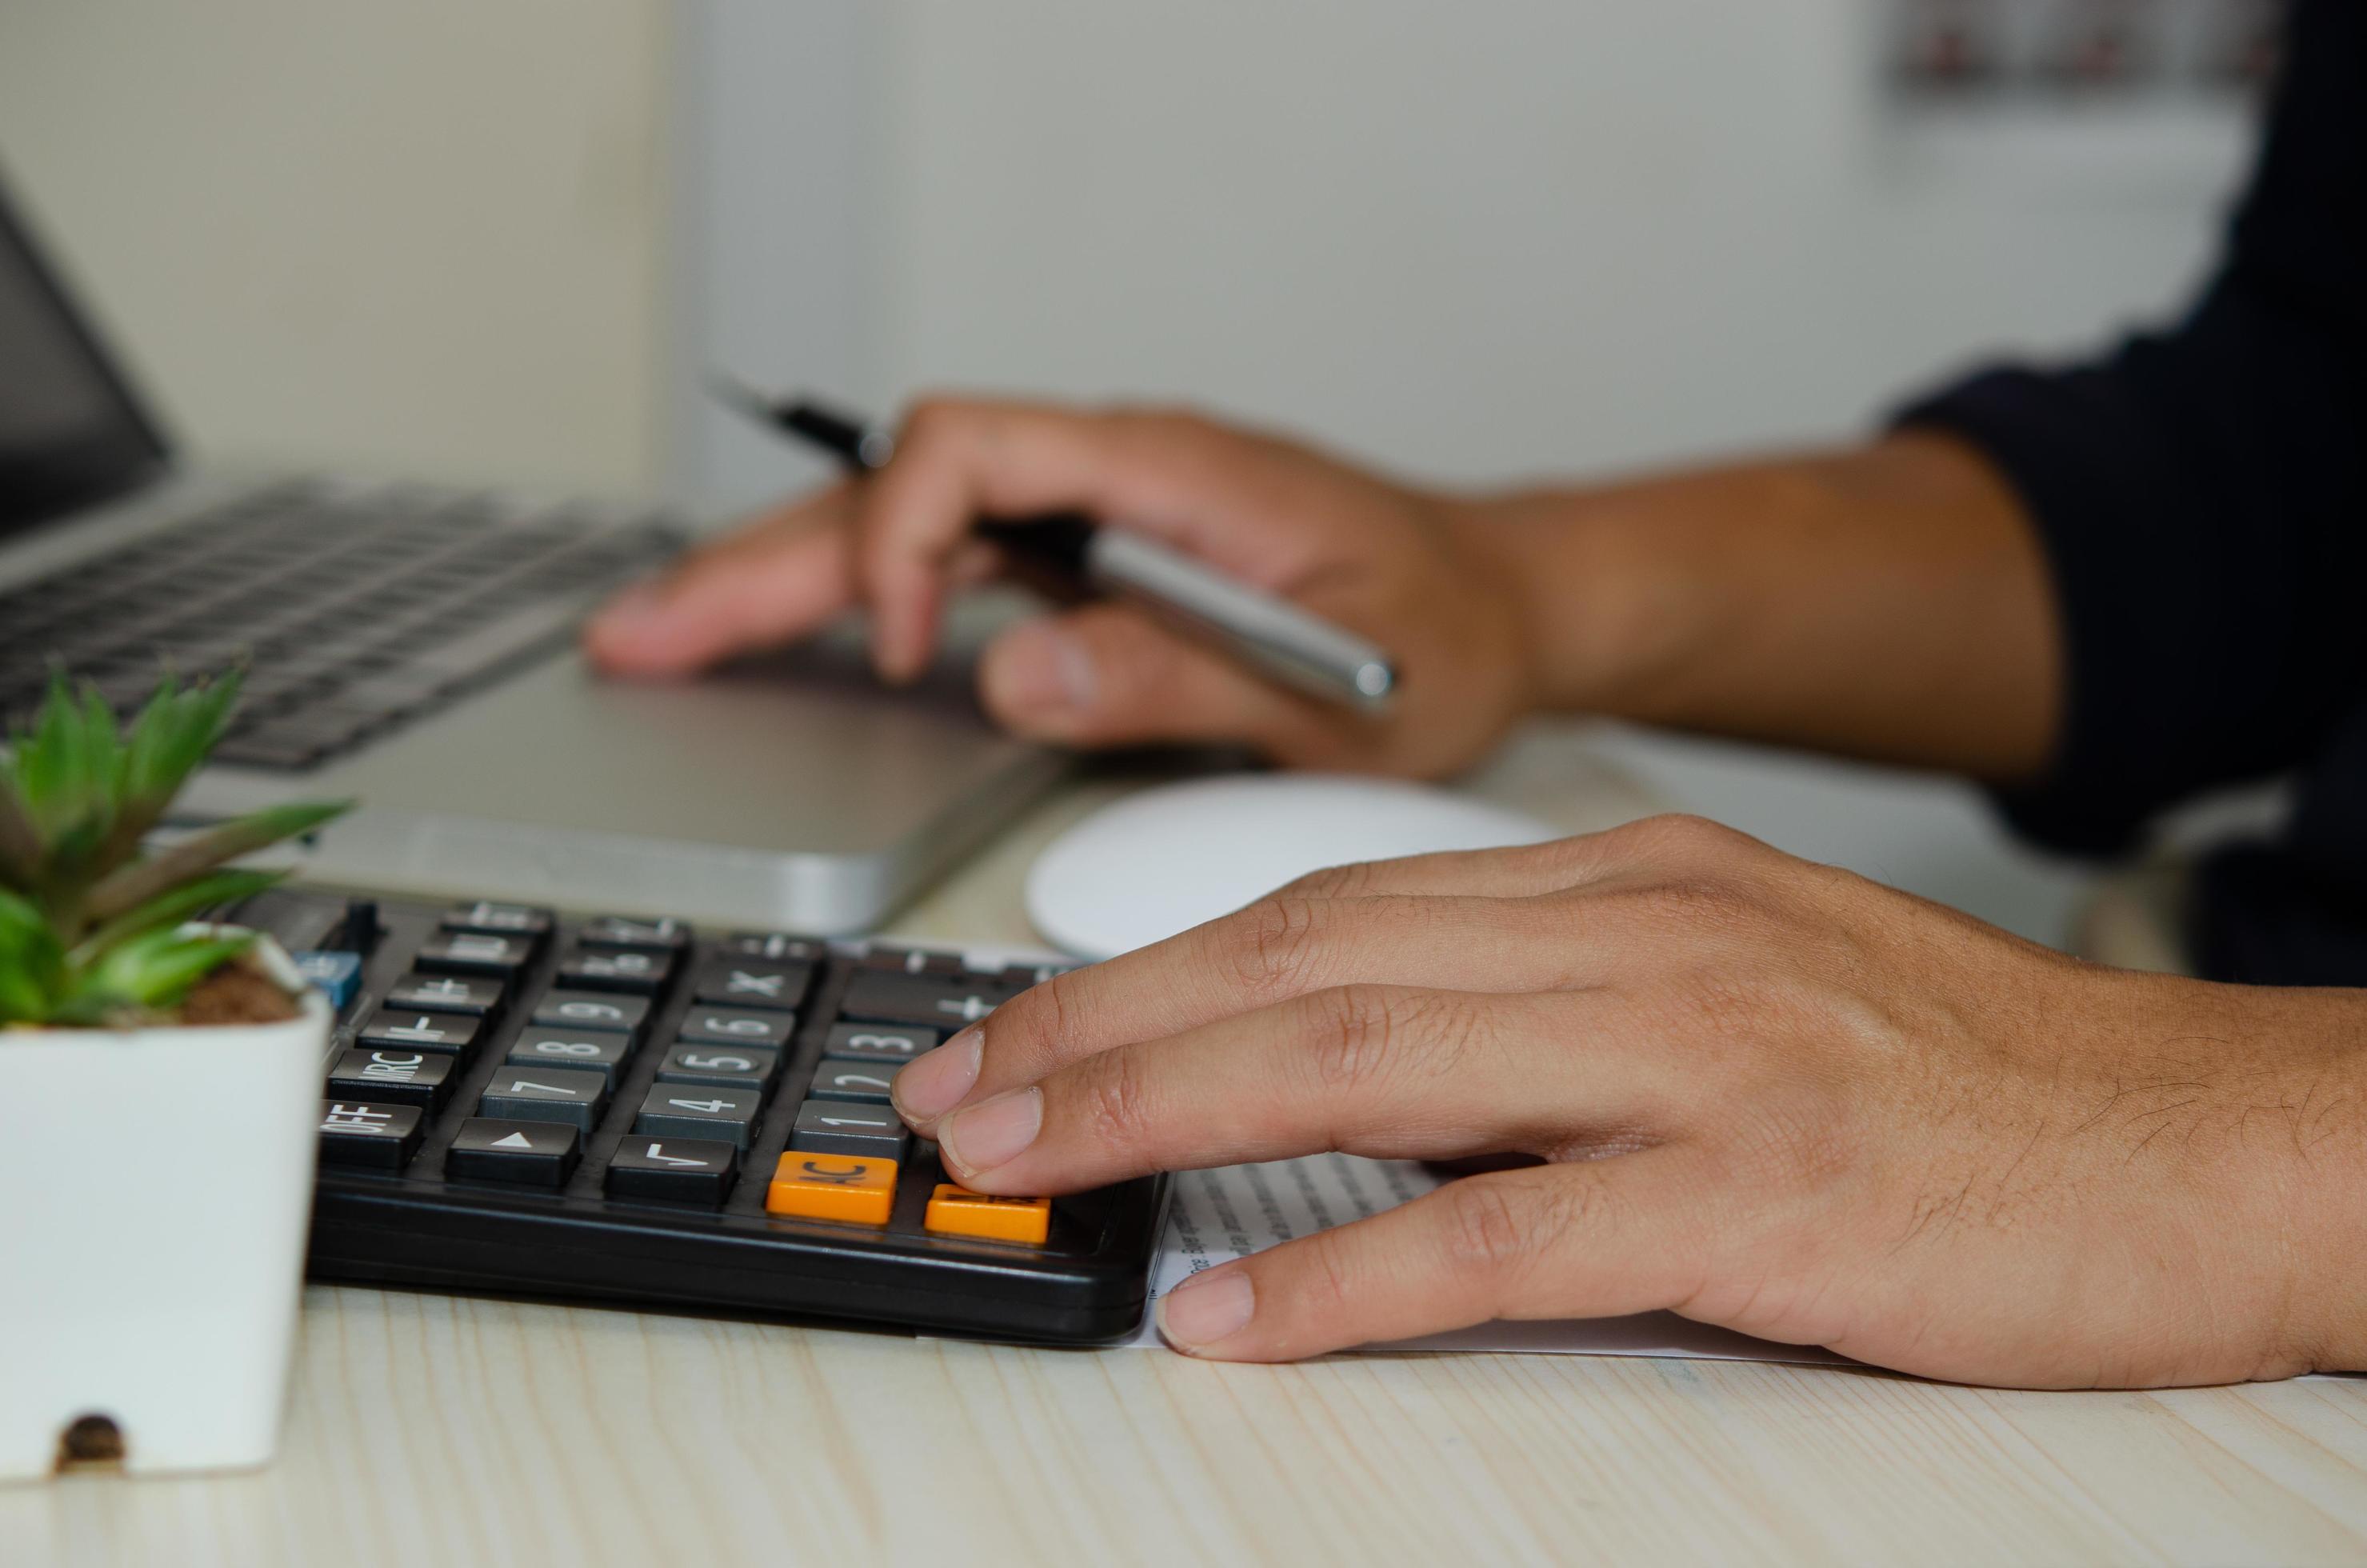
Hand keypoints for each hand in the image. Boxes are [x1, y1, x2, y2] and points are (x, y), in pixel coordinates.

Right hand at [585, 398, 1537, 773]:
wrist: (1508, 607)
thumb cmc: (1450, 635)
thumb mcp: (1344, 688)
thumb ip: (1182, 675)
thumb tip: (1017, 669)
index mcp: (1173, 474)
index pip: (976, 451)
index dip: (904, 540)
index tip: (899, 653)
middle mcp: (1119, 477)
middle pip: (904, 485)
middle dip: (770, 561)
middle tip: (643, 637)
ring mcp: (1102, 516)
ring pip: (911, 523)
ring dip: (786, 577)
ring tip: (664, 639)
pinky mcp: (1102, 560)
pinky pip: (957, 566)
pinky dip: (861, 602)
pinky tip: (792, 642)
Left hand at [887, 815, 2366, 1384]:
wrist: (2207, 1136)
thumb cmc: (1961, 1076)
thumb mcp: (1732, 982)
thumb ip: (1547, 1004)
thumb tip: (1353, 1058)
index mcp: (1622, 882)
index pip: (1322, 906)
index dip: (1144, 967)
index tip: (1018, 1027)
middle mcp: (1639, 938)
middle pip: (1303, 966)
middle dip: (1100, 1029)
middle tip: (959, 1096)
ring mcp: (1698, 1058)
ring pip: (1368, 1064)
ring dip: (1167, 1114)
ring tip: (1031, 1171)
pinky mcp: (1760, 1196)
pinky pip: (1507, 1234)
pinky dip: (1348, 1274)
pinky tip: (1234, 1312)